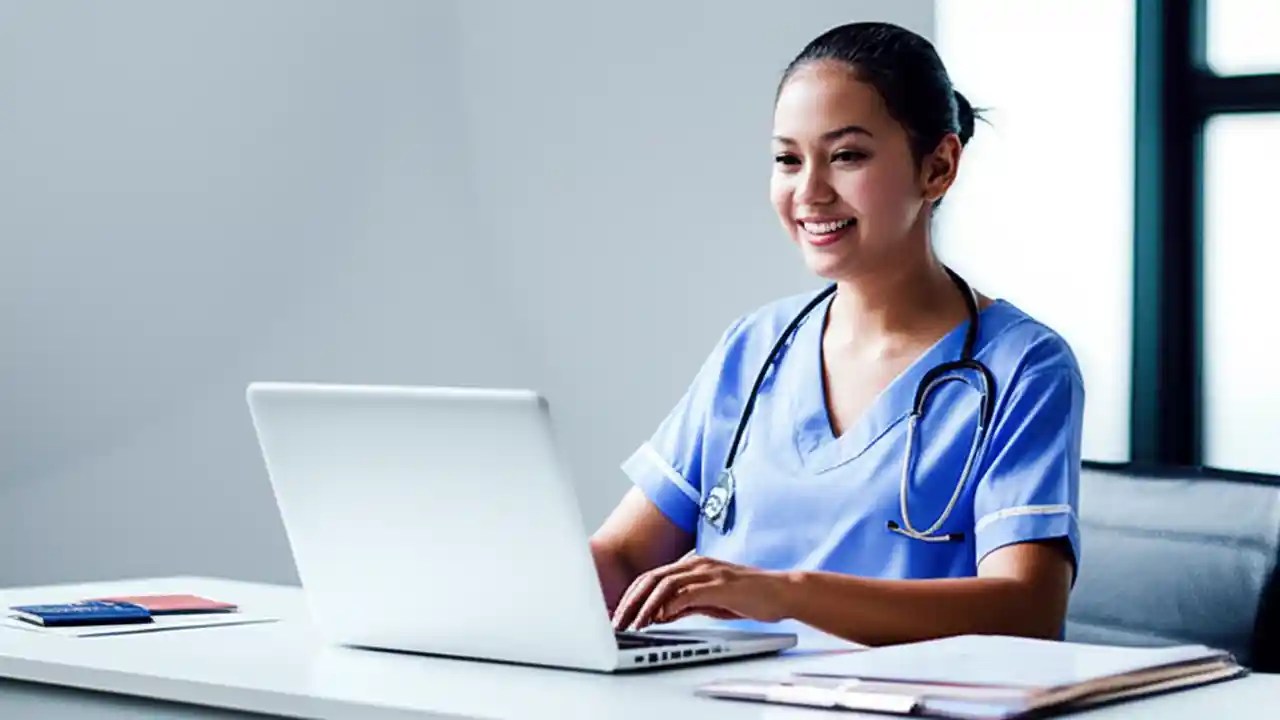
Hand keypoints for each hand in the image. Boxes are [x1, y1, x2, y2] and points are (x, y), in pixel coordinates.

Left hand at [611, 553, 789, 630]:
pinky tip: (661, 618)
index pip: (651, 577)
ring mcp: (708, 572)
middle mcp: (696, 564)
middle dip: (631, 601)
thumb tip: (659, 614)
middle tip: (618, 622)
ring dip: (646, 605)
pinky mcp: (720, 584)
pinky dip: (670, 605)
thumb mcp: (709, 601)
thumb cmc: (748, 597)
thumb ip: (684, 604)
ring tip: (635, 624)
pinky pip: (687, 592)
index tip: (620, 614)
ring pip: (665, 584)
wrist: (781, 592)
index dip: (632, 596)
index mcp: (691, 566)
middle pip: (652, 578)